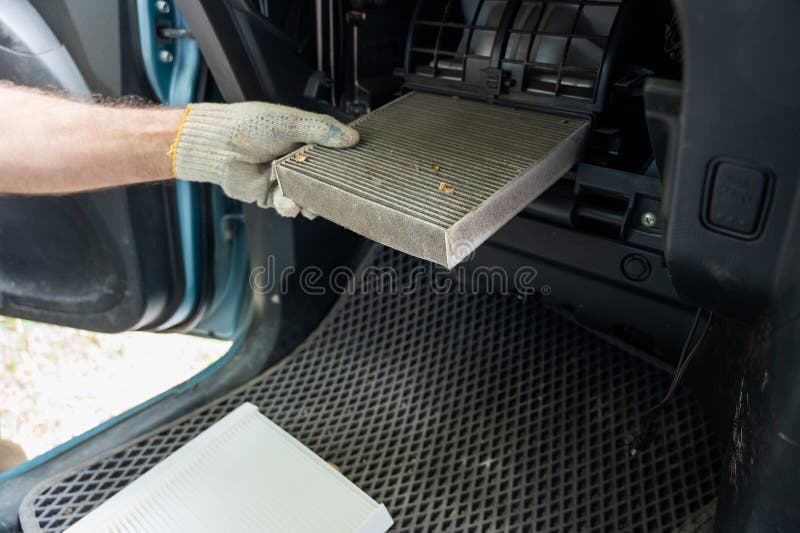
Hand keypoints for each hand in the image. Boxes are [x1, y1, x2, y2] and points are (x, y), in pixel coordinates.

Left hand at [169, 102, 357, 216]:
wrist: (216, 146)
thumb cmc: (248, 126)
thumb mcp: (290, 122)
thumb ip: (322, 130)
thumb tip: (353, 138)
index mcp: (306, 140)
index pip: (335, 153)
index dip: (344, 162)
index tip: (352, 169)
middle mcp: (298, 161)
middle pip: (325, 181)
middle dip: (328, 189)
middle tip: (331, 190)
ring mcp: (286, 180)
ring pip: (309, 199)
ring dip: (308, 201)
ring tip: (304, 195)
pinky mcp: (272, 196)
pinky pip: (289, 207)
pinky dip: (289, 205)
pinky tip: (284, 197)